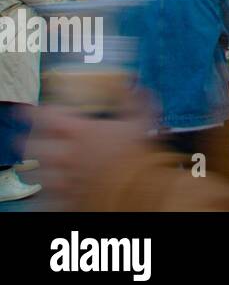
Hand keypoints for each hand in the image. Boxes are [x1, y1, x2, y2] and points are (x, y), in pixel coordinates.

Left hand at [31, 95, 154, 207]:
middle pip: (33, 145)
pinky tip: (53, 188)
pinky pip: (44, 195)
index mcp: (80, 133)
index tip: (33, 109)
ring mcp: (62, 178)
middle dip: (33, 140)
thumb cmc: (136, 156)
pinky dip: (45, 191)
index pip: (47, 116)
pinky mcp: (64, 198)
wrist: (137, 190)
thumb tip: (132, 86)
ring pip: (34, 172)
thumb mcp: (140, 120)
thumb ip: (132, 100)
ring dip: (37, 166)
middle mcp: (64, 155)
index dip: (37, 111)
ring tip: (43, 164)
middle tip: (40, 137)